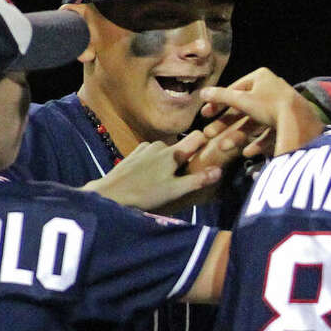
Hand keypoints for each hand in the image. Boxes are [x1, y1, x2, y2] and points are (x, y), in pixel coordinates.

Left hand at [87, 140, 221, 211]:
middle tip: (182, 178)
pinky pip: (152, 153)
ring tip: (164, 180)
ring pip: (166, 151)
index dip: (205, 143)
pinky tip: (150, 177)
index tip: (207, 155)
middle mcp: (160, 145)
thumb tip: (219, 170)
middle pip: (181, 147)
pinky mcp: (135, 153)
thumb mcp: (175, 191)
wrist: (112, 194)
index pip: (197, 136)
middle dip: (185, 159)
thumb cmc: (145, 194)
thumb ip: (198, 180)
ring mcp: (145, 147)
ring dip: (169, 162)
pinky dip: (155, 162)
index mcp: (173, 153)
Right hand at [199, 67, 323, 156]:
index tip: (205, 114)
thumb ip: (221, 96)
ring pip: (254, 123)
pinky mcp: (289, 124)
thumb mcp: (241, 100)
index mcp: (260, 78)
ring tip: (224, 147)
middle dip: (225, 124)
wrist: (300, 122)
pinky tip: (248, 153)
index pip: (234, 90)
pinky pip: (269, 133)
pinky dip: (258, 143)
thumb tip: (202, 92)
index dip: (218, 103)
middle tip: (209, 133)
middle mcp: (271, 89)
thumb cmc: (269, 105)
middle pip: (243, 109)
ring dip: (238, 135)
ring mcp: (280, 107)